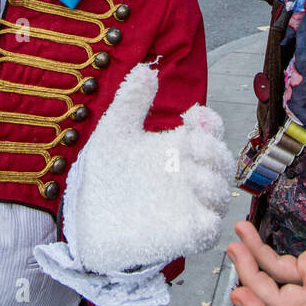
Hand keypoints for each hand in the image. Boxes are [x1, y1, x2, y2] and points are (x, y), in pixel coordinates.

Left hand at [63, 63, 232, 272]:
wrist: (84, 219)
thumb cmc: (106, 174)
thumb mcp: (114, 133)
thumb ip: (131, 103)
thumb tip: (148, 70)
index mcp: (180, 147)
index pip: (209, 130)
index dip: (209, 122)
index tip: (193, 115)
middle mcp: (191, 175)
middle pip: (221, 161)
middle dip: (215, 150)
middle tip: (195, 142)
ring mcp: (189, 206)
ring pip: (221, 196)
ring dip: (216, 183)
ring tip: (195, 175)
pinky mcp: (182, 235)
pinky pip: (208, 232)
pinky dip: (211, 223)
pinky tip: (198, 212)